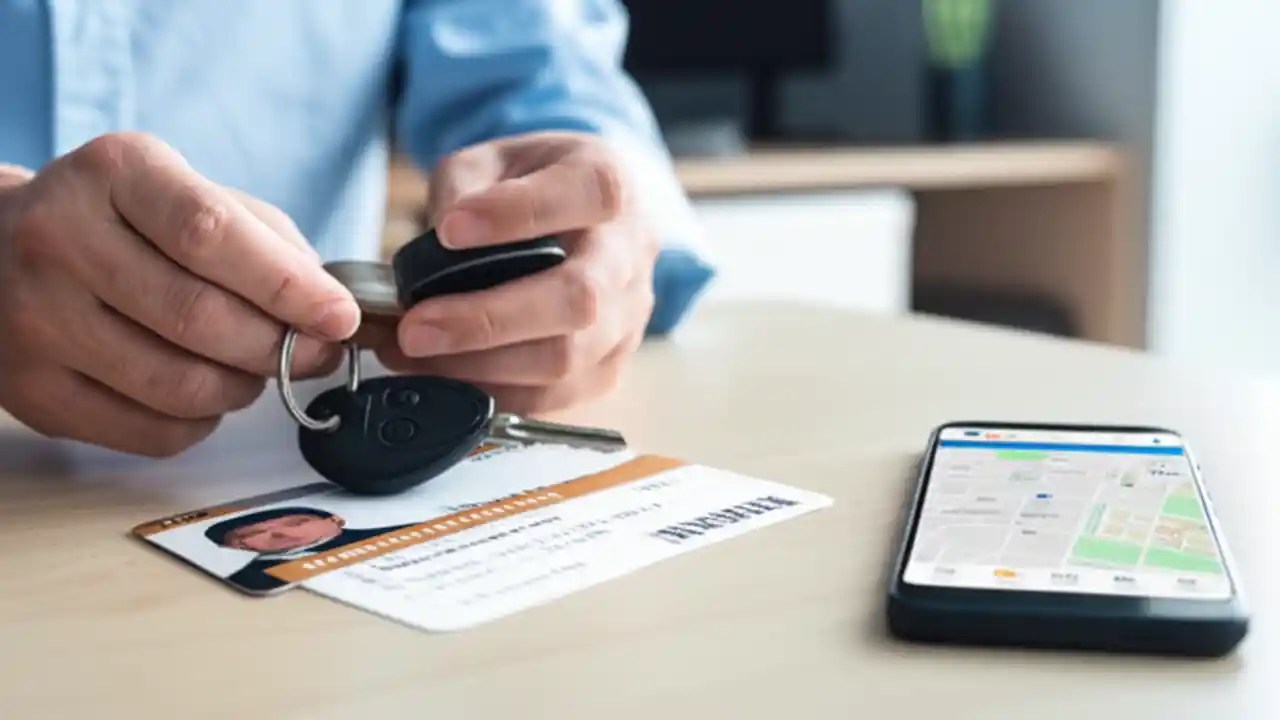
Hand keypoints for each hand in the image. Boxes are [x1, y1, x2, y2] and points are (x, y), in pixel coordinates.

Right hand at [0, 133, 359, 455]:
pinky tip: (206, 392)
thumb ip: (264, 240)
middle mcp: (59, 240)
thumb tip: (329, 309)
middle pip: (198, 318)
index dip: (288, 285)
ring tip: (257, 368)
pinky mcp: (33, 390)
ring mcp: (36, 319)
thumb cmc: (121, 220)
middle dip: (280, 347)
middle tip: (315, 353)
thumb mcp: (188, 190)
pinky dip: (203, 421)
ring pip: (179, 385)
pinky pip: (151, 431)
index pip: (210, 234)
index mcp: (112, 174)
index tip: (340, 315)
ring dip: (244, 387)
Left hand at [377, 131, 657, 414]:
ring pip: (567, 357)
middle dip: (489, 320)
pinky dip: (495, 392)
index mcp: (607, 183)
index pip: (587, 195)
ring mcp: (627, 316)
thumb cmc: (532, 185)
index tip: (449, 230)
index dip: (518, 214)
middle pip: (579, 299)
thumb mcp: (494, 157)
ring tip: (417, 355)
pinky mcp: (609, 364)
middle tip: (416, 328)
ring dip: (482, 365)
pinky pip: (557, 395)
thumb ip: (463, 184)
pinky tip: (445, 377)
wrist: (583, 220)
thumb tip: (436, 247)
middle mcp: (630, 253)